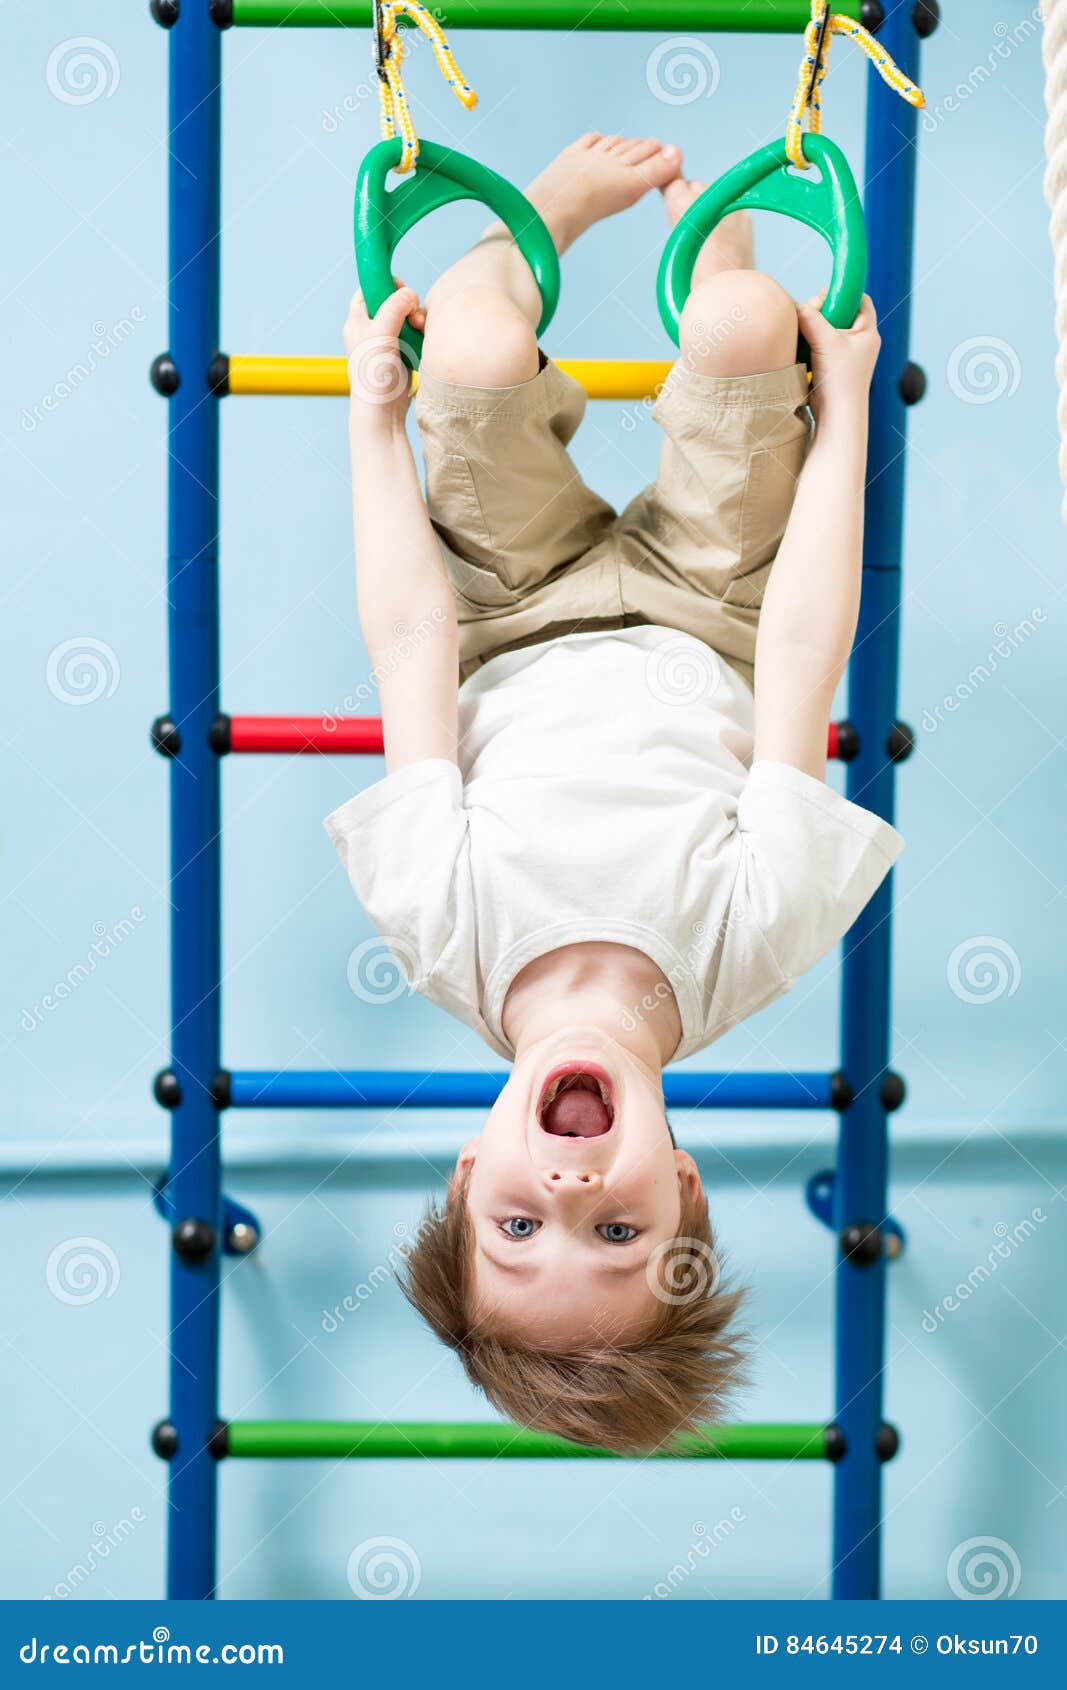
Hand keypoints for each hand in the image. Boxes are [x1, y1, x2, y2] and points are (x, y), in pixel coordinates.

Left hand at [344, 283, 424, 426]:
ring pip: (406, 317)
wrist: (382, 410)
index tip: (399, 289)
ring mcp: (386, 341)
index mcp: (357, 320)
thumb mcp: (380, 333)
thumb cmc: (373, 374)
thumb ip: (393, 307)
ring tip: (419, 328)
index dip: (384, 284)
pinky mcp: (400, 354)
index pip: (368, 288)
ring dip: (416, 319)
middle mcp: (370, 329)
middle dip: (407, 303)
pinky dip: (420, 334)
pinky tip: (421, 340)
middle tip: (413, 315)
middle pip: (392, 301)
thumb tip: (408, 293)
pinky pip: (413, 334)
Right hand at [797, 292, 879, 424]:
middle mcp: (859, 341)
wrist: (836, 416)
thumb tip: (796, 305)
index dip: (842, 294)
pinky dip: (808, 345)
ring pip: (825, 329)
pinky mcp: (832, 366)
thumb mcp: (825, 341)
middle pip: (838, 312)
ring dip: (811, 331)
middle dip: (821, 313)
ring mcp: (845, 354)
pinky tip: (801, 351)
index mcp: (867, 331)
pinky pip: (818, 346)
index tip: (824, 299)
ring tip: (804, 339)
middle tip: (809, 321)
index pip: (859, 299)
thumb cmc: (839, 380)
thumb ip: (811, 318)